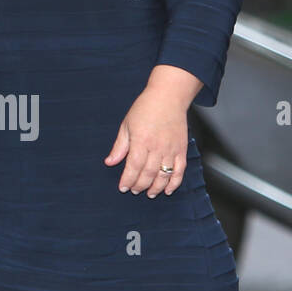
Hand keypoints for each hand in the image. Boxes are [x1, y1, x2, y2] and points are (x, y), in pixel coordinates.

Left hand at [105, 66, 201, 196]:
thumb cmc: (146, 108)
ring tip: (149, 193)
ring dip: (156, 188)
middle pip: (148, 173)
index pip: (133, 166)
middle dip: (140, 185)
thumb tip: (109, 162)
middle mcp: (157, 147)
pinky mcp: (182, 150)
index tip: (123, 187)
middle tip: (134, 191)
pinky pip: (179, 171)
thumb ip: (119, 147)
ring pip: (163, 175)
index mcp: (141, 140)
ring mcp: (171, 149)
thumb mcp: (126, 125)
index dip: (128, 180)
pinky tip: (168, 190)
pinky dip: (174, 183)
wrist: (169, 96)